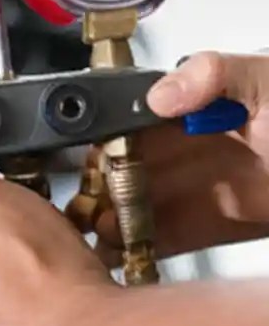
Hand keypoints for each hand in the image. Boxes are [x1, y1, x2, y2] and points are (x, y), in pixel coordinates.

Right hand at [82, 51, 268, 263]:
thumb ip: (216, 74)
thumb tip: (161, 92)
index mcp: (213, 101)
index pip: (144, 119)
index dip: (112, 139)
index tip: (90, 159)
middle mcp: (214, 142)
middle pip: (144, 165)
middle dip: (110, 185)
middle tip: (84, 205)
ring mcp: (227, 184)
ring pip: (159, 202)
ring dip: (126, 219)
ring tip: (98, 234)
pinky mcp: (240, 221)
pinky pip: (187, 234)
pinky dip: (155, 244)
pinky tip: (130, 251)